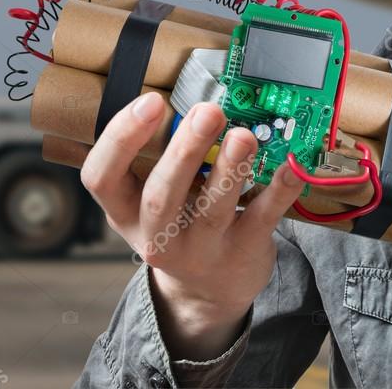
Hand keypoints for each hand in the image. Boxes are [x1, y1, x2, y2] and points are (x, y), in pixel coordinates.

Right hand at [80, 92, 305, 359]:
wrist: (209, 293)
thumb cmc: (181, 225)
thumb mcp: (156, 199)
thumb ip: (164, 157)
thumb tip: (195, 99)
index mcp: (126, 211)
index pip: (102, 178)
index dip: (120, 138)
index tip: (151, 101)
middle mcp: (157, 234)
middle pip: (161, 195)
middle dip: (185, 150)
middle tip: (207, 111)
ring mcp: (202, 248)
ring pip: (213, 209)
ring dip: (230, 168)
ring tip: (244, 135)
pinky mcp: (243, 252)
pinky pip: (262, 217)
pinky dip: (278, 190)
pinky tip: (290, 166)